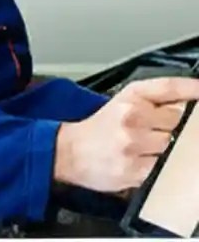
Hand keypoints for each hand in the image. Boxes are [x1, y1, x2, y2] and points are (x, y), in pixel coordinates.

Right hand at [53, 77, 198, 193]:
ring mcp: (134, 143)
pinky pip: (165, 167)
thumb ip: (154, 101)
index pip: (169, 87)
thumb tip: (190, 103)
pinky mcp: (135, 168)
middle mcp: (131, 116)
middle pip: (180, 120)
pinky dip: (162, 167)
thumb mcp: (121, 103)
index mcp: (130, 97)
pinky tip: (147, 162)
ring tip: (150, 149)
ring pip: (175, 145)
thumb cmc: (99, 129)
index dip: (193, 89)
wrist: (69, 152)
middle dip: (177, 127)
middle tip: (160, 132)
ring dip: (171, 149)